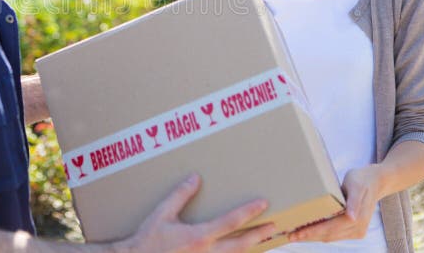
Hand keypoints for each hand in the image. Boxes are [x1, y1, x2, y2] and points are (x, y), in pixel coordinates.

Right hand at [121, 174, 275, 252]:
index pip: (231, 222)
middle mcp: (207, 252)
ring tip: (262, 238)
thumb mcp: (162, 214)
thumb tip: (195, 178)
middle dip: (259, 234)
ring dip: (250, 246)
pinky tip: (239, 249)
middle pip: (241, 244)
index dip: (249, 212)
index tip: (263, 203)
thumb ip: (180, 195)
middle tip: (274, 226)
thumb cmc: (149, 240)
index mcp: (199, 236)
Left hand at [288, 165, 381, 242]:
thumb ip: (354, 202)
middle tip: (289, 235)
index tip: (296, 233)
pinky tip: (308, 230)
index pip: (330, 228)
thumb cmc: (362, 180)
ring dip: (312, 237)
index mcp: (357, 218)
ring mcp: (356, 231)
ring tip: (295, 234)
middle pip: (327, 235)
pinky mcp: (353, 230)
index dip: (312, 232)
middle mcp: (357, 228)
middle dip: (308, 236)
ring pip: (329, 237)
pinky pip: (333, 235)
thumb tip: (352, 217)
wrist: (376, 182)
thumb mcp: (356, 185)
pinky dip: (320, 234)